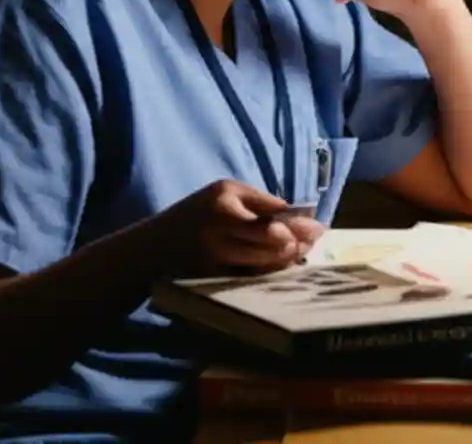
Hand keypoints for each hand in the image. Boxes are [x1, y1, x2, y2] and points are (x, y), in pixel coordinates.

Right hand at [162, 180, 325, 276]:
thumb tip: (300, 215)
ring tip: (297, 253)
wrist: (153, 247)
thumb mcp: (222, 194)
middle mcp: (220, 225)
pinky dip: (269, 272)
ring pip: (266, 260)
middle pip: (272, 237)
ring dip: (287, 258)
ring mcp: (216, 254)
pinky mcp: (214, 277)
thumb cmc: (196, 215)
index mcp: (225, 198)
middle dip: (297, 241)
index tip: (318, 227)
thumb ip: (259, 203)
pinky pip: (252, 276)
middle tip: (311, 242)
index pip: (272, 212)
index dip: (299, 223)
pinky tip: (279, 267)